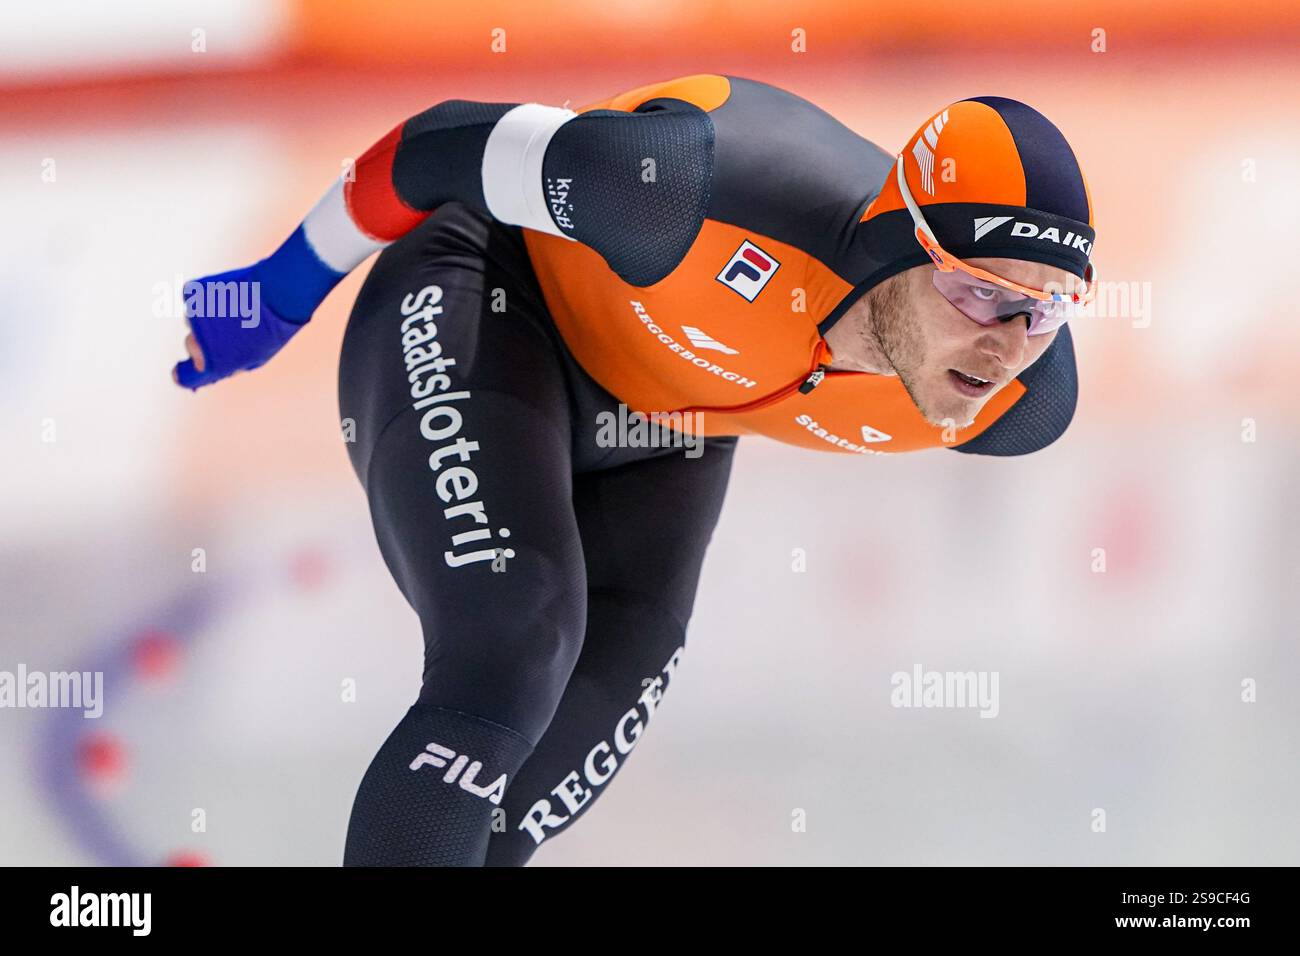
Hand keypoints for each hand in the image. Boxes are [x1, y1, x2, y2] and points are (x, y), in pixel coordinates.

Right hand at [172, 266, 307, 389]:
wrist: (276, 294)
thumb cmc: (272, 330)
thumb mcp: (256, 358)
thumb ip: (231, 365)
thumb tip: (211, 367)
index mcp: (213, 365)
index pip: (183, 375)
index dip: (188, 369)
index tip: (197, 362)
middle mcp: (197, 343)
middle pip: (191, 345)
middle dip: (205, 339)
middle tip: (231, 328)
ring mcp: (193, 317)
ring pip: (194, 318)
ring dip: (208, 315)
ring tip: (236, 307)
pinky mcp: (193, 294)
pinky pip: (195, 297)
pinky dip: (207, 296)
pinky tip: (229, 293)